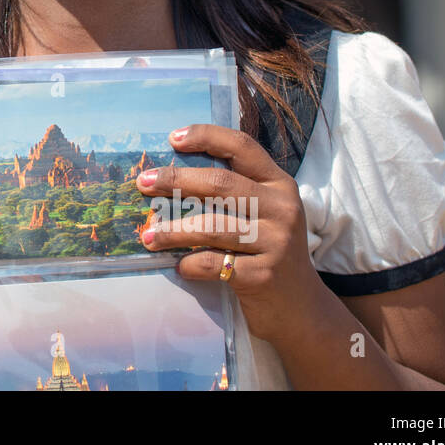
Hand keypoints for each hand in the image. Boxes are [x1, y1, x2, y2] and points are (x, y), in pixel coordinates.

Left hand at [135, 125, 330, 341]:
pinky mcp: (264, 275)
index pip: (242, 147)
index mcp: (279, 184)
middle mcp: (282, 208)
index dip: (207, 136)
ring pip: (212, 227)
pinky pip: (215, 264)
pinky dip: (190, 265)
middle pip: (220, 184)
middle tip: (143, 183)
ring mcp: (276, 242)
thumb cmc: (268, 251)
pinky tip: (178, 267)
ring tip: (148, 237)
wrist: (301, 308)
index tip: (172, 138)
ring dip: (173, 231)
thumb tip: (171, 174)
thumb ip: (234, 192)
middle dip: (175, 181)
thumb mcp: (264, 214)